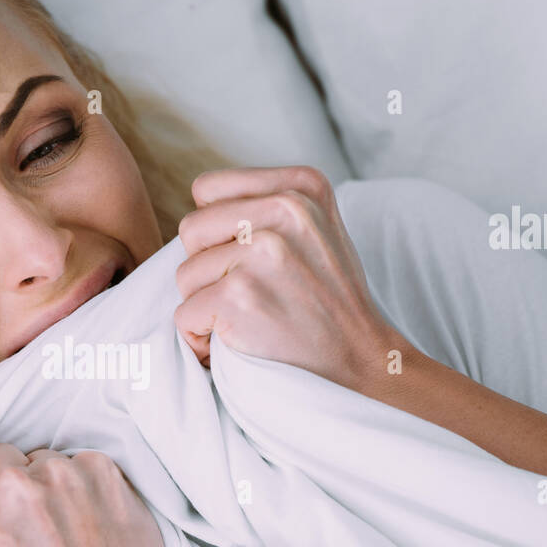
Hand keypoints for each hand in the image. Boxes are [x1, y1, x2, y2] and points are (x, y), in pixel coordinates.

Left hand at [174, 164, 404, 391]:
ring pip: (185, 274)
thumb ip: (265, 207)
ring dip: (204, 305)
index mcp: (301, 186)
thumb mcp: (316, 229)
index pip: (208, 189)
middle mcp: (284, 209)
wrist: (362, 360)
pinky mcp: (239, 295)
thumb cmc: (330, 300)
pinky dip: (200, 337)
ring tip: (248, 318)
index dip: (214, 231)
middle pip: (191, 229)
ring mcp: (261, 252)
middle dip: (205, 268)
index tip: (245, 259)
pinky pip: (184, 315)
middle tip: (244, 293)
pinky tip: (236, 341)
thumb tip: (202, 211)